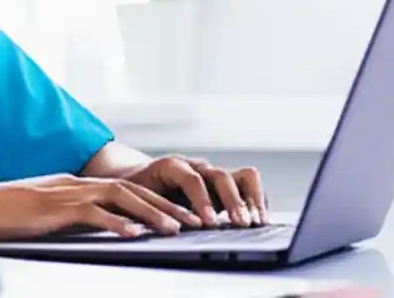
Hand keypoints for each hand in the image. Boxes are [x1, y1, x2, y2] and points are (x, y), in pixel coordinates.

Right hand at [0, 173, 204, 243]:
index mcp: (73, 186)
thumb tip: (93, 234)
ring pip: (119, 197)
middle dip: (165, 206)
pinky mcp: (54, 209)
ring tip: (176, 229)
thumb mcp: (41, 218)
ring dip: (151, 213)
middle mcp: (74, 185)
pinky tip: (135, 235)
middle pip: (131, 191)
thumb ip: (67, 221)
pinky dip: (116, 223)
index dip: (154, 203)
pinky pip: (92, 214)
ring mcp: (64, 194)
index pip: (124, 191)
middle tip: (194, 221)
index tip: (180, 217)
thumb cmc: (0, 218)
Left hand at [121, 155, 267, 226]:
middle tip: (240, 224)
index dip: (202, 200)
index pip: (192, 179)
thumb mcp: (135, 197)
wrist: (141, 178)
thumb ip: (147, 207)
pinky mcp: (225, 185)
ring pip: (243, 176)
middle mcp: (196, 166)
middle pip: (221, 175)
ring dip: (252, 198)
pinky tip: (258, 220)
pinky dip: (256, 201)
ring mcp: (213, 174)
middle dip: (232, 200)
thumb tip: (158, 226)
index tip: (209, 223)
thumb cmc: (136, 191)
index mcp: (172, 166)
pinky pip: (248, 186)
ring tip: (257, 222)